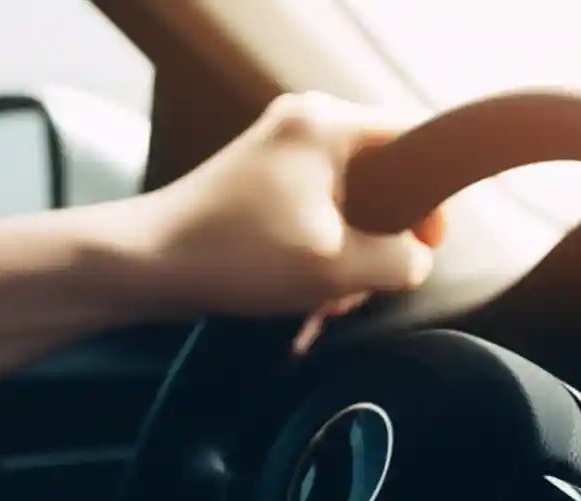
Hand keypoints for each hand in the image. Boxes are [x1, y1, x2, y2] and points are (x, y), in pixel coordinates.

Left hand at [112, 92, 443, 329]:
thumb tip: (416, 260)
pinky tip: (306, 292)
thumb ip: (399, 262)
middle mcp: (304, 122)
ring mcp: (279, 149)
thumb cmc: (237, 256)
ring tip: (327, 298)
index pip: (414, 141)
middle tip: (366, 282)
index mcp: (327, 124)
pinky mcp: (261, 179)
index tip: (428, 245)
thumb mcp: (337, 268)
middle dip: (381, 238)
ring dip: (349, 254)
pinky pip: (316, 209)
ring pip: (349, 201)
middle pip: (383, 176)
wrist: (147, 264)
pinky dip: (320, 249)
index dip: (433, 198)